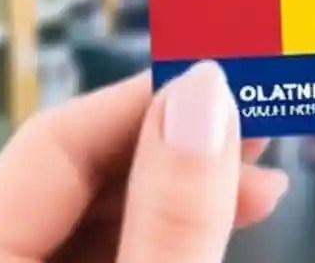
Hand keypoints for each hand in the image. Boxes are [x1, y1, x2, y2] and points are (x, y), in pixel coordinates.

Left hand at [0, 61, 287, 262]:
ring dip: (182, 194)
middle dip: (178, 146)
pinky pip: (107, 259)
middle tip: (261, 118)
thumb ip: (172, 215)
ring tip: (260, 180)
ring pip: (96, 224)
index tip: (228, 72)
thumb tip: (204, 94)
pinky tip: (218, 222)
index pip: (52, 144)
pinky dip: (166, 237)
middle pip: (76, 180)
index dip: (147, 99)